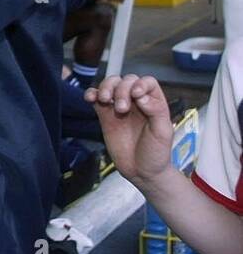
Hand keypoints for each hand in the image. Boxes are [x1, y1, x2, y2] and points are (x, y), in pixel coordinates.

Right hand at [85, 74, 174, 188]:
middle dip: (121, 90)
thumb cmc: (156, 153)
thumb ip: (155, 111)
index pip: (146, 82)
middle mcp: (136, 102)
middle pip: (126, 81)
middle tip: (121, 109)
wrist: (141, 171)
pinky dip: (91, 94)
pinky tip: (90, 98)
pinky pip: (95, 98)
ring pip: (110, 85)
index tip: (136, 95)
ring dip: (105, 87)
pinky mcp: (105, 115)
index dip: (140, 83)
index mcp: (153, 103)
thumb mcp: (163, 132)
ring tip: (104, 100)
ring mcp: (119, 107)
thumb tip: (139, 96)